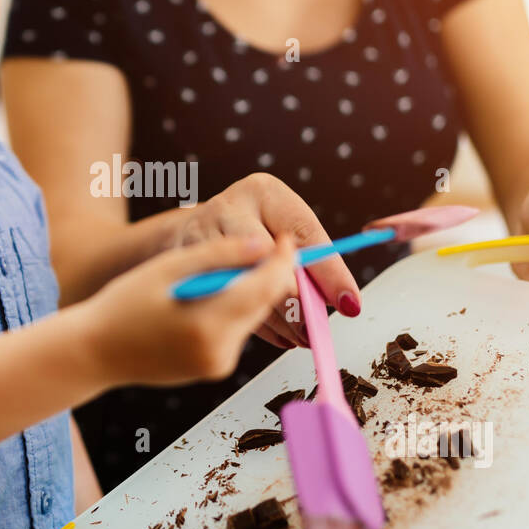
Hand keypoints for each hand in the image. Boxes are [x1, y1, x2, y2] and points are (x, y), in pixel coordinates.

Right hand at [84, 233, 298, 386]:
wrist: (94, 352)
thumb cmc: (122, 306)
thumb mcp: (168, 267)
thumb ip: (219, 254)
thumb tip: (262, 243)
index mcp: (207, 323)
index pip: (266, 288)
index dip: (283, 261)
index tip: (286, 239)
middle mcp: (219, 350)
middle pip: (263, 304)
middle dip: (264, 275)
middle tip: (250, 248)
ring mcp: (218, 365)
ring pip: (251, 317)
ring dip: (244, 293)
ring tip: (209, 277)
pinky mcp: (215, 370)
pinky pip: (236, 332)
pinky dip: (229, 311)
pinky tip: (199, 302)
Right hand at [168, 173, 361, 348]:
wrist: (193, 230)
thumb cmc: (253, 228)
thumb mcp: (287, 228)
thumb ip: (317, 259)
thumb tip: (347, 302)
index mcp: (260, 192)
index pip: (300, 234)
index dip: (325, 272)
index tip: (346, 303)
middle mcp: (226, 208)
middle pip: (267, 263)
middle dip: (295, 303)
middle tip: (314, 328)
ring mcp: (197, 236)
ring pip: (243, 288)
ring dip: (276, 320)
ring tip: (300, 336)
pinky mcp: (181, 264)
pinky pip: (222, 303)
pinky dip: (253, 324)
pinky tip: (275, 334)